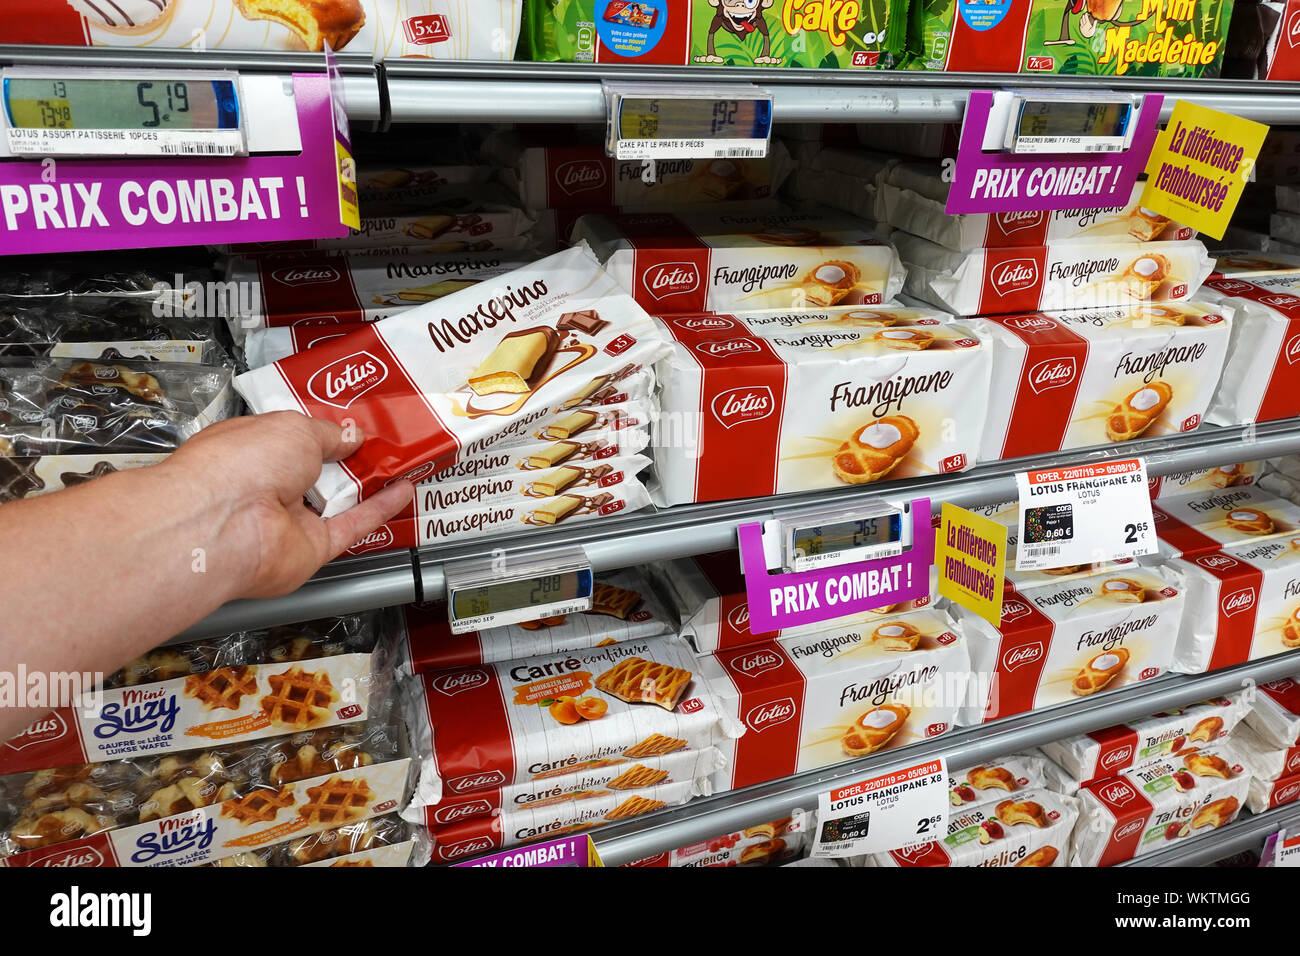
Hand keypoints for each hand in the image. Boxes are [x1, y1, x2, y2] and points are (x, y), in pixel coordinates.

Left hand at [160, 411, 412, 599]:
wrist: (225, 522)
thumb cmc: (239, 465)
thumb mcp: (294, 428)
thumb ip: (328, 433)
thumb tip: (350, 435)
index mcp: (251, 451)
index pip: (290, 441)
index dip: (322, 434)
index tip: (352, 427)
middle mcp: (266, 487)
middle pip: (316, 474)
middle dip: (346, 460)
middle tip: (382, 444)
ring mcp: (288, 520)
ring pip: (336, 503)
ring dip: (367, 485)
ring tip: (400, 463)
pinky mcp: (310, 548)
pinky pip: (351, 527)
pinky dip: (378, 510)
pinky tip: (401, 492)